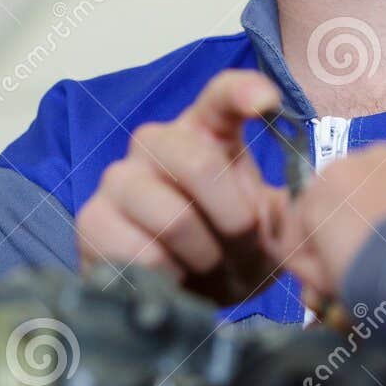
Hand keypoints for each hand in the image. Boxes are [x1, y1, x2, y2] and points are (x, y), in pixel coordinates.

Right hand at [75, 69, 290, 304]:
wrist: (187, 292)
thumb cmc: (231, 244)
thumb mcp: (267, 224)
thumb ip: (285, 207)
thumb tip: (294, 204)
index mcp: (205, 130)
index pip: (222, 95)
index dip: (245, 92)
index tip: (268, 103)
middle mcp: (154, 142)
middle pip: (201, 164)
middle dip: (236, 219)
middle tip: (243, 245)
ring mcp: (117, 178)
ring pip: (175, 219)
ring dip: (205, 256)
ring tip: (207, 264)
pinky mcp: (92, 221)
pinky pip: (142, 255)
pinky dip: (171, 278)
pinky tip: (172, 276)